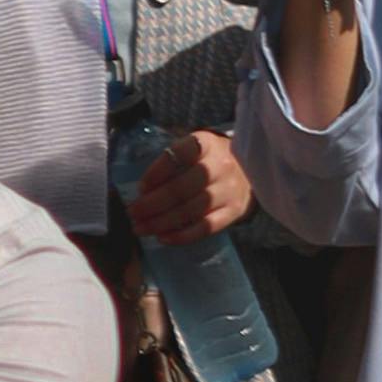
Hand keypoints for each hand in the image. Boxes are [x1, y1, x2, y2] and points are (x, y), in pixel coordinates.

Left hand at [127, 126, 250, 246]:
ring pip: (191, 210)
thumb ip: (171, 164)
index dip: (156, 173)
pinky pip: (206, 227)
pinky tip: (163, 238)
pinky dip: (182, 236)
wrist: (250, 171)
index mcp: (206, 144)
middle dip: (152, 204)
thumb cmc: (210, 160)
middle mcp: (220, 166)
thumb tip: (142, 191)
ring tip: (141, 228)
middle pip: (181, 188)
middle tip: (132, 213)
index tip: (140, 188)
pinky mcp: (234, 211)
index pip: (178, 156)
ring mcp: (229, 190)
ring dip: (161, 222)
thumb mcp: (194, 150)